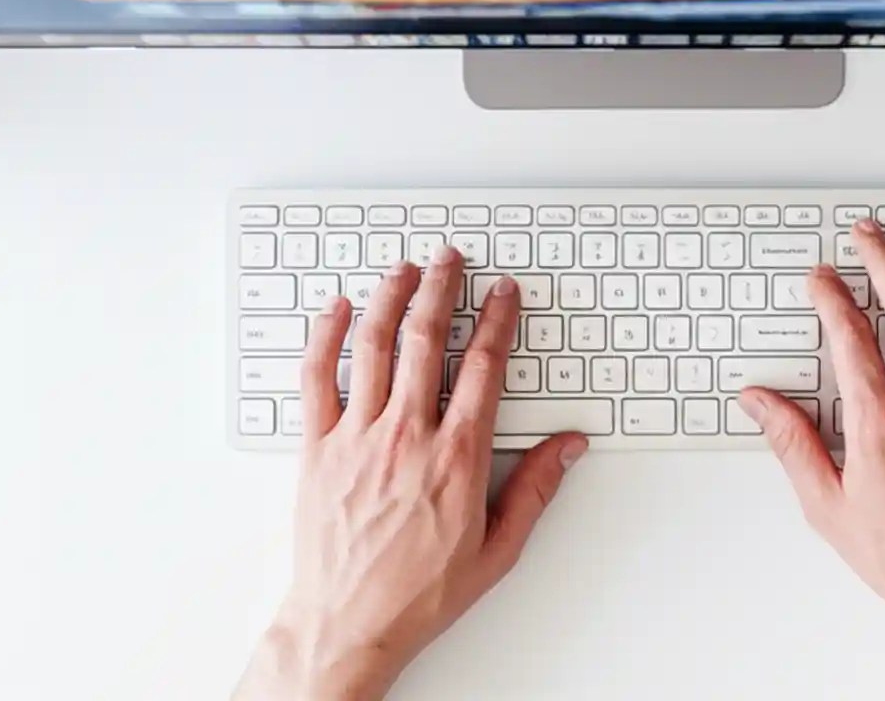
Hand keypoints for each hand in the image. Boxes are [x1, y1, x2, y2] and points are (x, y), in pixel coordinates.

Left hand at [234, 247, 588, 700]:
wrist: (348, 623)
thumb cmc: (420, 593)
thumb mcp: (498, 550)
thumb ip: (535, 489)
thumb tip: (568, 447)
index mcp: (456, 457)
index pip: (484, 367)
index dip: (498, 321)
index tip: (504, 294)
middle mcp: (407, 436)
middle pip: (429, 340)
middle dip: (443, 290)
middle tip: (450, 260)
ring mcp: (357, 438)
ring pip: (375, 347)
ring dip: (391, 298)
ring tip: (403, 269)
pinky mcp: (317, 449)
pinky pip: (317, 378)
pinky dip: (326, 338)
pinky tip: (337, 311)